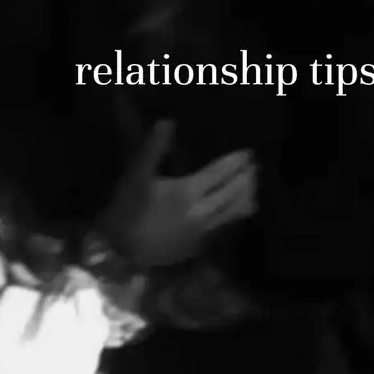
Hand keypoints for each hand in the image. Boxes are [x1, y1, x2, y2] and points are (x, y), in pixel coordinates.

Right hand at [121, 121, 257, 266]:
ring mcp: (201, 231)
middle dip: (246, 178)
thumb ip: (153, 148)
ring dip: (246, 197)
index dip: (236, 162)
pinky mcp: (196, 245)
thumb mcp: (136, 176)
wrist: (119, 252)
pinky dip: (235, 215)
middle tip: (255, 166)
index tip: (249, 153)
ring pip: (233, 212)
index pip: (221, 173)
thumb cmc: (126, 209)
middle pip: (233, 193)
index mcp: (188, 191)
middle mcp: (201, 212)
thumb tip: (167, 121)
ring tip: (253, 187)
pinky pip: (223, 227)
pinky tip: (235, 211)